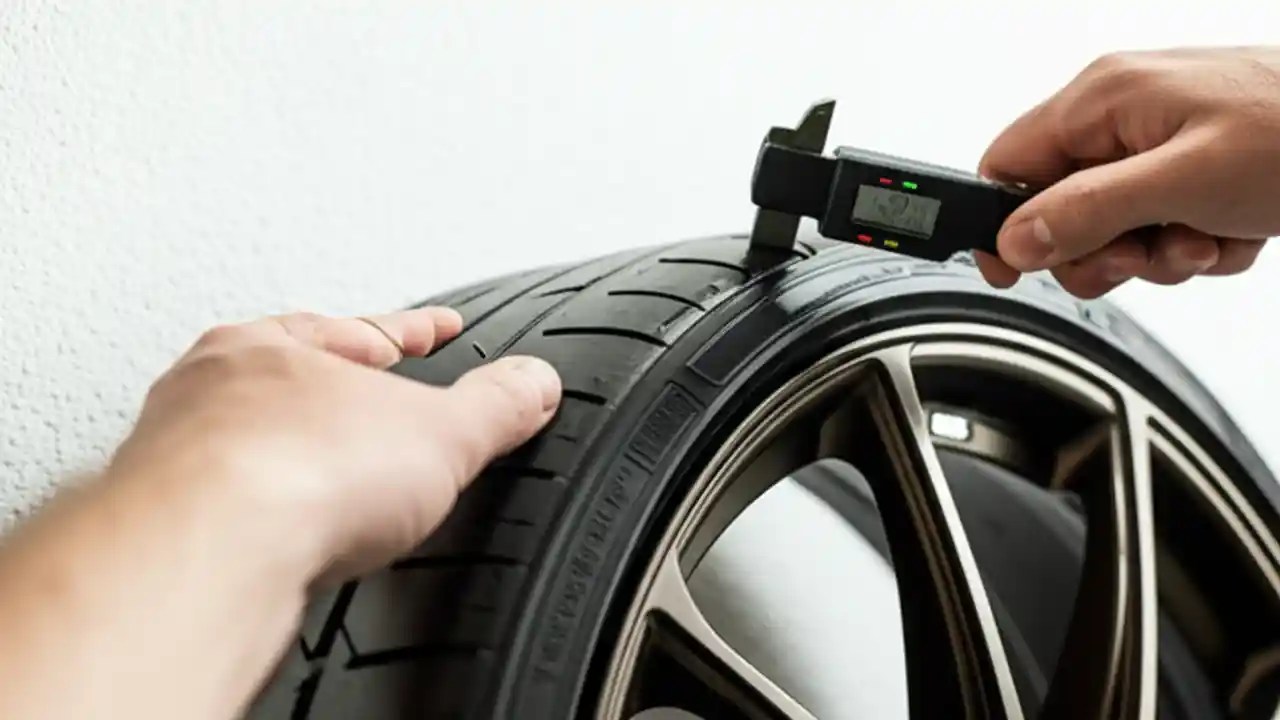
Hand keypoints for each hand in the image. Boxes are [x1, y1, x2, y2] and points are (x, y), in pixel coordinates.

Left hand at [109, 306, 562, 584]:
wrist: (206, 550)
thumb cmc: (296, 471)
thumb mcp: (441, 434)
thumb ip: (495, 406)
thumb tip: (535, 384)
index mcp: (273, 346)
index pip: (361, 330)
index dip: (412, 333)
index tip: (436, 330)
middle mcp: (207, 391)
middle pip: (285, 378)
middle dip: (335, 389)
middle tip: (374, 397)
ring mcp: (172, 458)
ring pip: (240, 440)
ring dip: (288, 454)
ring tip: (328, 480)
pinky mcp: (158, 528)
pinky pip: (216, 508)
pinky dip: (255, 514)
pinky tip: (280, 540)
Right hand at [975, 46, 1279, 297]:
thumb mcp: (1181, 183)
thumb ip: (1086, 212)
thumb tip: (1016, 240)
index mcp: (1102, 99)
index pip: (1006, 167)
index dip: (1005, 227)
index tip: (1018, 270)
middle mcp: (1123, 117)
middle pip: (1059, 210)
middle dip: (1104, 250)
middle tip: (1145, 253)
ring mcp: (1160, 143)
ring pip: (1114, 228)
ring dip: (1160, 252)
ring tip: (1208, 234)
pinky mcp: (1194, 168)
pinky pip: (1164, 227)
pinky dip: (1200, 243)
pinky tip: (1234, 226)